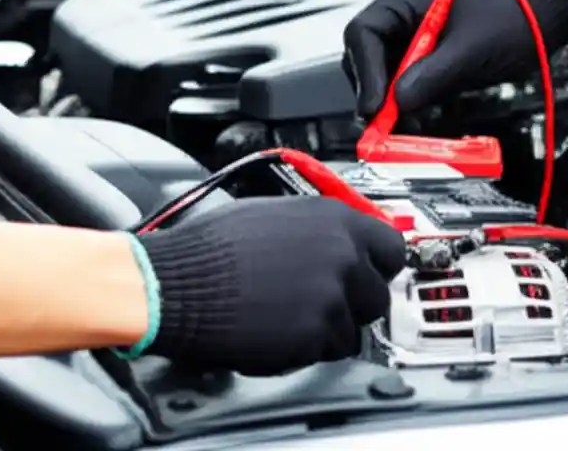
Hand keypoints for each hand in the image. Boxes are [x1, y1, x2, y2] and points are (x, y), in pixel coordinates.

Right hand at [136, 197, 405, 375]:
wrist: (175, 284)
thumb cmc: (210, 249)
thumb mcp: (274, 214)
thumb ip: (318, 229)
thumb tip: (338, 240)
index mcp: (335, 221)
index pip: (392, 249)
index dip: (377, 266)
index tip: (368, 274)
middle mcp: (342, 258)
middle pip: (377, 296)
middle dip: (353, 304)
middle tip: (320, 304)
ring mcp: (330, 299)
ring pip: (353, 330)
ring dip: (327, 330)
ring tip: (286, 317)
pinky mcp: (312, 337)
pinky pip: (325, 352)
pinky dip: (305, 349)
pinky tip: (274, 331)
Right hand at [342, 0, 567, 116]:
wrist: (544, 19)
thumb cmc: (513, 18)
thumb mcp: (472, 48)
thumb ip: (433, 74)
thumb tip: (398, 101)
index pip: (364, 34)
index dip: (365, 72)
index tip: (374, 106)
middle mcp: (401, 17)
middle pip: (365, 58)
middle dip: (374, 92)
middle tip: (382, 125)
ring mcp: (412, 40)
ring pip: (383, 77)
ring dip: (390, 105)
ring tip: (406, 128)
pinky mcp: (426, 61)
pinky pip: (404, 86)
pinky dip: (406, 106)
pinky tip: (418, 122)